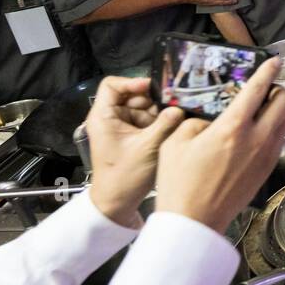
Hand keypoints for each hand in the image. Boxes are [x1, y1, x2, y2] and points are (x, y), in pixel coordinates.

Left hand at [85, 77, 184, 228]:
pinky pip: (147, 122)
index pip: (112, 85)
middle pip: (132, 96)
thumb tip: (180, 109)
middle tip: (171, 108)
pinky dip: (159, 124)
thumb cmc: (124, 176)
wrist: (117, 202)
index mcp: (104, 116)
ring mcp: (122, 128)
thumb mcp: (148, 147)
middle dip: (152, 102)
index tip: (152, 89)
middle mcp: (111, 118)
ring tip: (173, 122)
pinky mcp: (132, 137)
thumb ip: (165, 124)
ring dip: (158, 114)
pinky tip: (170, 130)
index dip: (132, 83)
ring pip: (143, 109)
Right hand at [153, 58, 284, 234]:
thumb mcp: (176, 142)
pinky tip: (258, 133)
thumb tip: (209, 121)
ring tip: (263, 110)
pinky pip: (279, 142)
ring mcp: (265, 156)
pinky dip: (274, 131)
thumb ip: (195, 122)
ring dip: (279, 110)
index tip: (274, 61)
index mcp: (233, 127)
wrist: (194, 222)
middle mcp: (256, 139)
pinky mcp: (266, 171)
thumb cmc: (179, 182)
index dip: (268, 71)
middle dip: (278, 90)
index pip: (257, 89)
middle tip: (264, 90)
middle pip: (284, 103)